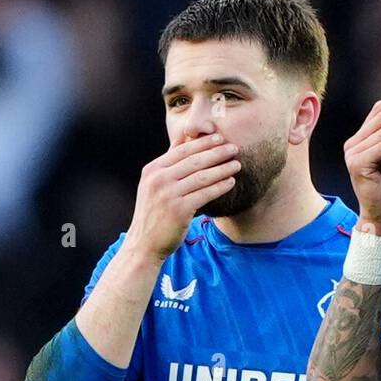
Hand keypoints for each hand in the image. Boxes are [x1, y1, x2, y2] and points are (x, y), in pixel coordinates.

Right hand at [125, 134, 241, 260]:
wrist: (144, 243)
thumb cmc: (154, 214)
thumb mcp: (153, 185)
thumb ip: (168, 164)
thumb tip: (182, 140)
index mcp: (153, 170)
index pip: (181, 150)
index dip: (202, 143)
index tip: (219, 137)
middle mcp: (159, 179)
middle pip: (194, 160)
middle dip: (216, 152)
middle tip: (233, 147)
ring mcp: (168, 194)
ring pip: (202, 176)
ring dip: (222, 168)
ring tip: (237, 164)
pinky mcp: (179, 210)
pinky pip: (205, 194)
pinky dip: (220, 186)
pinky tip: (231, 182)